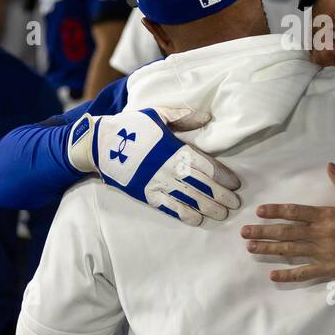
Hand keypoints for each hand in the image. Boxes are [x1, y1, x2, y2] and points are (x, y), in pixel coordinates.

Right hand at [67, 106, 241, 226]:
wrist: (99, 144)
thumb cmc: (131, 126)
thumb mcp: (158, 114)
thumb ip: (184, 116)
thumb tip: (208, 117)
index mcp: (174, 148)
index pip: (206, 165)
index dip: (223, 176)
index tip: (235, 184)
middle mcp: (168, 168)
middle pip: (202, 185)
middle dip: (220, 196)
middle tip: (235, 204)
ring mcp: (157, 183)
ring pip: (188, 199)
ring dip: (207, 208)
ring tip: (222, 215)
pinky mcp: (145, 194)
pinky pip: (168, 207)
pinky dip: (184, 214)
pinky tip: (197, 220)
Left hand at [241, 163, 334, 283]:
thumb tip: (330, 166)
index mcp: (328, 215)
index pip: (295, 211)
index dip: (275, 211)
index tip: (259, 211)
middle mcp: (321, 234)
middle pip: (286, 232)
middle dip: (263, 231)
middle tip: (244, 232)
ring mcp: (323, 253)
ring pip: (290, 250)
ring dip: (269, 249)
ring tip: (251, 247)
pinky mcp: (329, 269)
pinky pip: (304, 273)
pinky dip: (288, 275)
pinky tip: (273, 275)